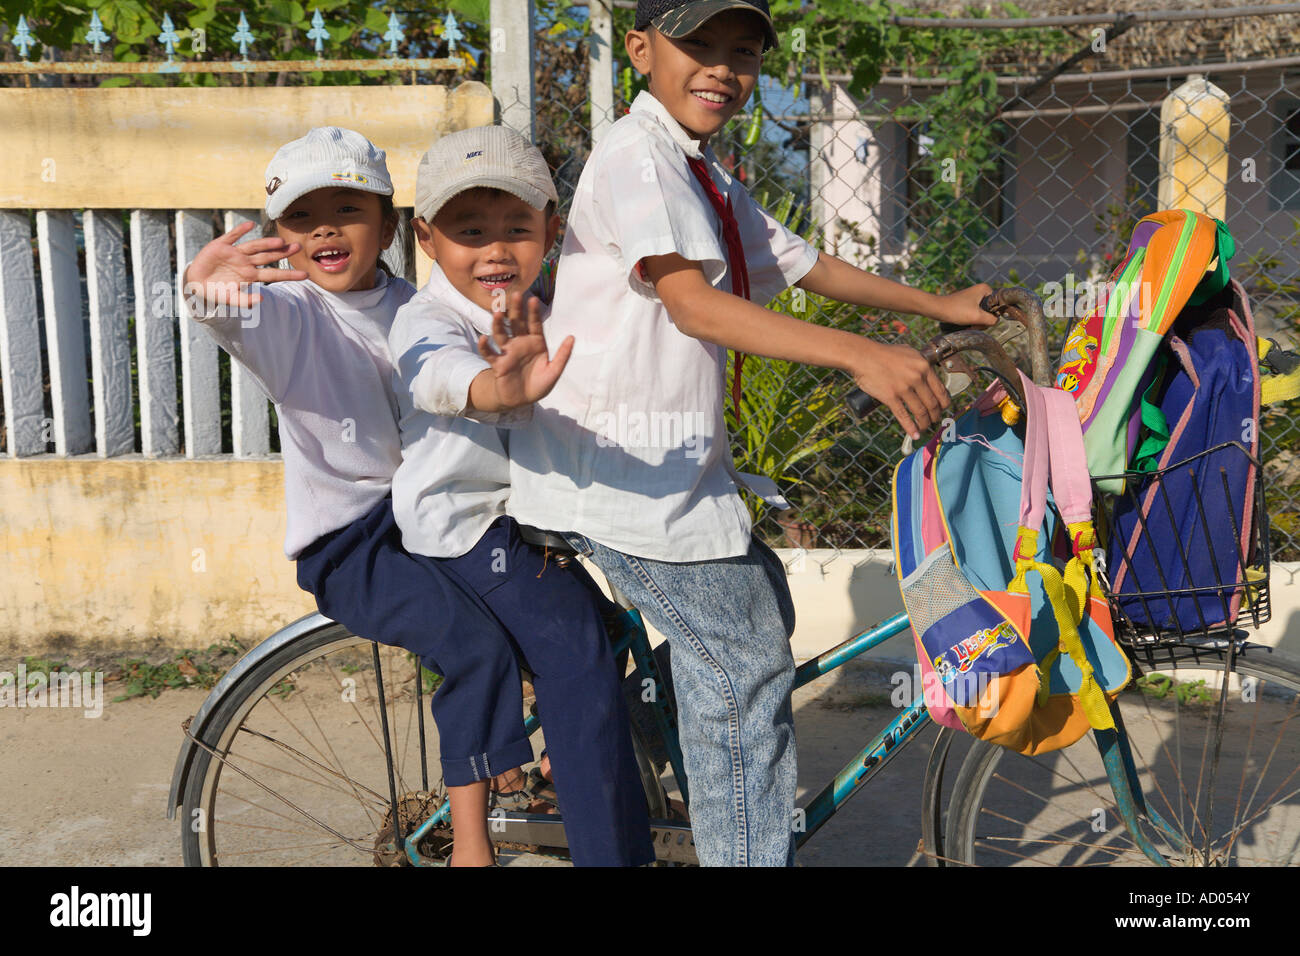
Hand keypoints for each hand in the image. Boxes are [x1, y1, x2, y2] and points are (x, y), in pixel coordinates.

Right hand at [182, 220, 306, 311]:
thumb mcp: (231, 299)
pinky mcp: (221, 245)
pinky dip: (240, 231)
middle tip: (299, 247)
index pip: (274, 274)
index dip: (289, 274)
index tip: (306, 275)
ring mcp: (235, 253)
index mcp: (251, 275)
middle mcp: (246, 262)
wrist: (196, 283)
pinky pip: (232, 237)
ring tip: (279, 241)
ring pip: (253, 246)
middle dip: (282, 252)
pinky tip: (250, 225)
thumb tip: (262, 299)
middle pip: (268, 256)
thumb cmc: (217, 292)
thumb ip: (245, 300)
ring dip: (265, 243)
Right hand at [476, 292, 574, 408]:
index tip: (533, 299)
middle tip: (515, 295)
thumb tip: (572, 337)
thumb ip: (562, 355)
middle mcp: (520, 343)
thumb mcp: (554, 371)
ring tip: (497, 313)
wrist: (524, 399)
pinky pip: (489, 353)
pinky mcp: (498, 363)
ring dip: (498, 324)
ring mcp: (508, 352)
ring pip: (501, 334)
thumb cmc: (539, 384)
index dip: (533, 312)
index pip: (534, 324)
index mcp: (536, 342)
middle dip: (516, 310)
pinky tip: (484, 339)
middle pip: (517, 323)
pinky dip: (485, 346)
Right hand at [850, 340, 948, 440]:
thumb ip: (919, 364)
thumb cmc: (884, 353)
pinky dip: (910, 428)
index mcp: (923, 366)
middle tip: (935, 420)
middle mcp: (916, 377)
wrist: (863, 356)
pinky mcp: (890, 397)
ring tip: (925, 427)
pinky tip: (915, 434)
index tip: (943, 408)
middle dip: (935, 415)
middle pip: (932, 403)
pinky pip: (903, 415)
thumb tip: (928, 373)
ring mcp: (903, 388)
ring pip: (920, 411)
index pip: (940, 390)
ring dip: (924, 423)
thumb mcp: (908, 352)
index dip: (944, 403)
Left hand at [937, 283, 997, 327]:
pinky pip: (975, 314)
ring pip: (982, 314)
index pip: (997, 306)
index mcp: (985, 289)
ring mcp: (974, 297)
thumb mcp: (977, 317)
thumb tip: (996, 321)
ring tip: (968, 325)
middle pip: (990, 311)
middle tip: (972, 324)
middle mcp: (981, 291)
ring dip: (977, 322)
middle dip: (982, 321)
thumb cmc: (956, 311)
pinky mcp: (967, 303)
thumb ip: (991, 320)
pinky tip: (966, 324)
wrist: (937, 310)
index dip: (991, 316)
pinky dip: (972, 320)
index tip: (979, 320)